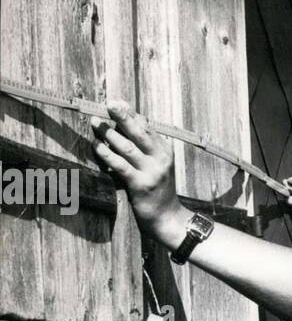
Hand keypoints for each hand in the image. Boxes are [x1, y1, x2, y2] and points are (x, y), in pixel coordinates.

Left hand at [90, 102, 183, 238]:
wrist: (167, 218)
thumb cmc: (158, 190)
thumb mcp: (157, 166)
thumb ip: (145, 148)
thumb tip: (127, 127)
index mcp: (165, 150)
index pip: (146, 126)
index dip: (130, 113)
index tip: (116, 102)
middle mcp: (160, 158)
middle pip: (139, 132)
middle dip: (122, 116)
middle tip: (108, 104)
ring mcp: (151, 171)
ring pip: (127, 146)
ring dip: (109, 133)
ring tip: (95, 122)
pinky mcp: (139, 184)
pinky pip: (119, 165)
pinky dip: (106, 153)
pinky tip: (96, 145)